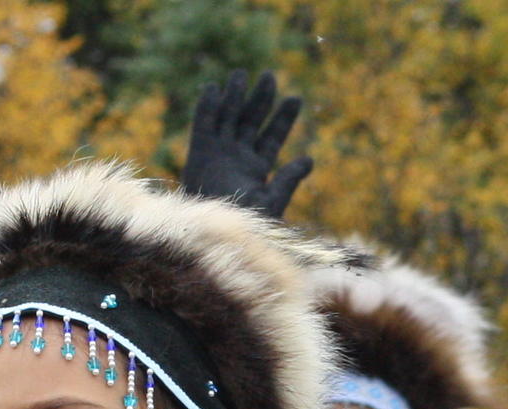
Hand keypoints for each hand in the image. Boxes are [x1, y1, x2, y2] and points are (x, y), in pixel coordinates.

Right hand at [181, 70, 311, 220]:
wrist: (216, 235)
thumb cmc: (246, 225)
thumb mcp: (272, 201)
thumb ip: (288, 179)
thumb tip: (309, 159)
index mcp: (257, 169)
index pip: (272, 137)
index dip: (283, 118)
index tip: (295, 98)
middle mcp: (237, 157)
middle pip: (251, 121)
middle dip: (261, 99)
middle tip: (271, 76)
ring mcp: (217, 153)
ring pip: (228, 117)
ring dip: (234, 96)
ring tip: (242, 74)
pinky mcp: (198, 152)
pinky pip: (203, 124)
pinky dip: (207, 107)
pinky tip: (215, 88)